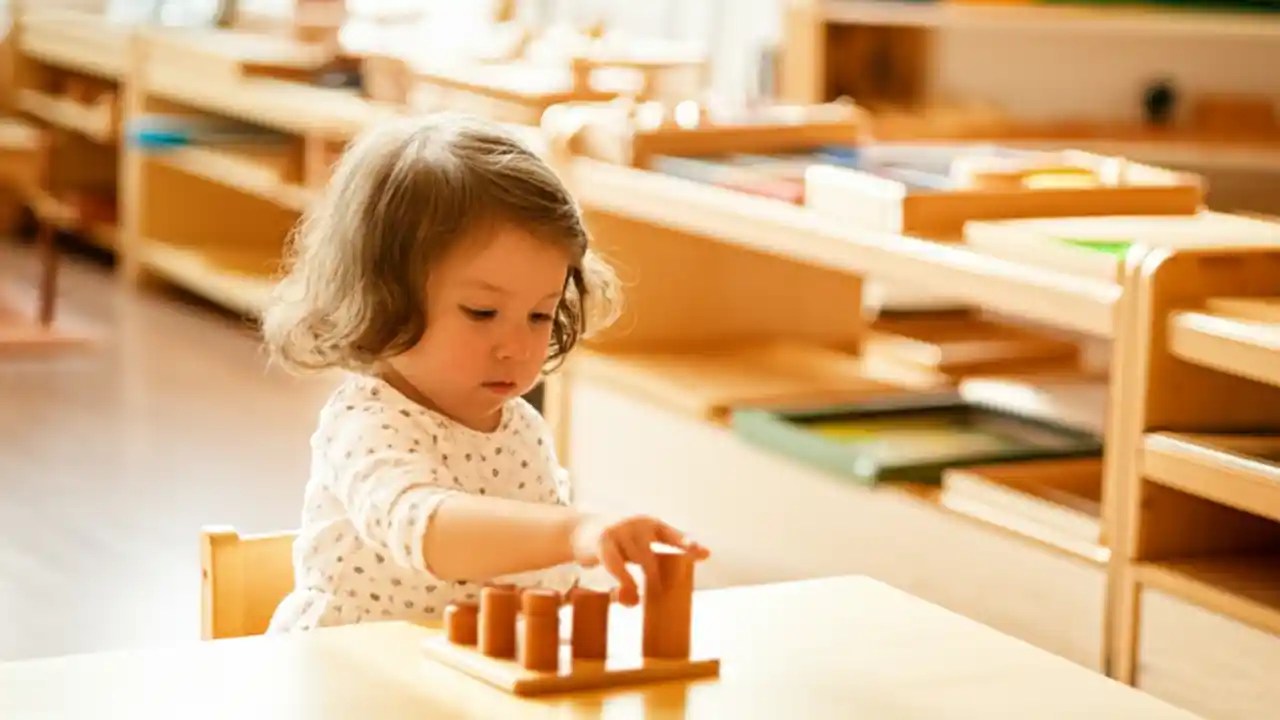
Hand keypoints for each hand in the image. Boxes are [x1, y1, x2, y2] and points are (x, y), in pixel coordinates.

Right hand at [568, 514, 709, 605]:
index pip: (672, 535)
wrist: (577, 530)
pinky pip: (618, 567)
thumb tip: (635, 600)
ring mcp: (620, 530)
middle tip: (660, 595)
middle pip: (652, 557)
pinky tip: (626, 593)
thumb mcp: (633, 548)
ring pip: (638, 562)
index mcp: (650, 524)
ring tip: (636, 597)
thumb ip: (646, 566)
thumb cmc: (613, 542)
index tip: (704, 554)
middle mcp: (637, 523)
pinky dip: (624, 582)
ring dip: (637, 584)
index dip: (688, 545)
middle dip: (658, 579)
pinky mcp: (603, 542)